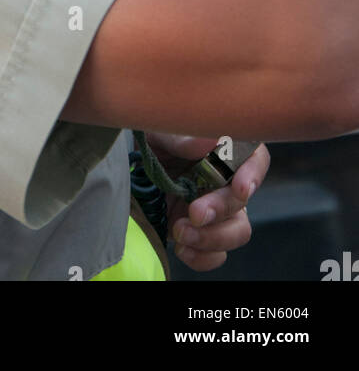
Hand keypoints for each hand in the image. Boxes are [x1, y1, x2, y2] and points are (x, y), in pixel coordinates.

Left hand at [144, 132, 270, 272]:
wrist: (132, 167)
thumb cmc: (154, 139)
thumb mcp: (163, 131)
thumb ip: (185, 137)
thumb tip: (212, 141)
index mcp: (224, 149)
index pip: (255, 158)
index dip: (253, 174)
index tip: (241, 189)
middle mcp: (227, 181)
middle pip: (242, 202)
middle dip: (221, 210)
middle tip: (195, 213)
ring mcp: (216, 210)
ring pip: (237, 231)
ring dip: (212, 238)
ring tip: (180, 231)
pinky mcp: (201, 233)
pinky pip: (215, 254)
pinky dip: (201, 257)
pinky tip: (182, 248)